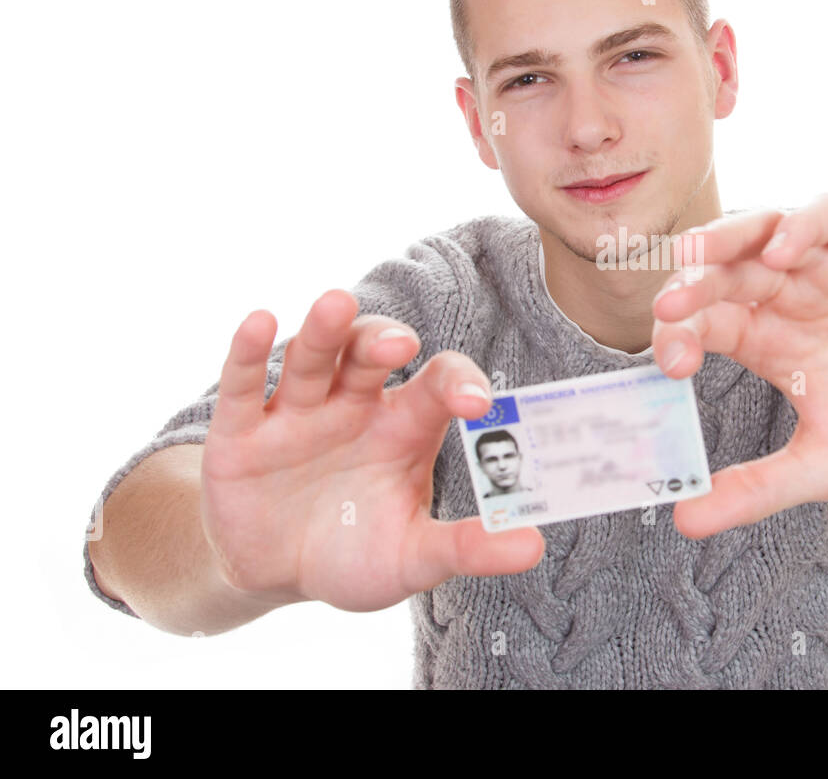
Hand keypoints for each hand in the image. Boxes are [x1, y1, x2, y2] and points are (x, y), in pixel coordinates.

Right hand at [200, 289, 543, 610]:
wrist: (275, 575)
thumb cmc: (355, 553)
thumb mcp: (413, 558)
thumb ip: (466, 548)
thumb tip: (533, 546)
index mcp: (405, 426)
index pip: (439, 384)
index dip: (459, 384)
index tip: (478, 404)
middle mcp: (354, 405)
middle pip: (371, 352)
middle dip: (385, 341)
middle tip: (404, 344)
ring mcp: (297, 413)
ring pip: (312, 357)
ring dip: (324, 330)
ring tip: (336, 305)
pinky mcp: (242, 432)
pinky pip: (244, 384)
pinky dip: (248, 352)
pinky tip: (259, 322)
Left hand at [651, 193, 827, 538]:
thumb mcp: (827, 465)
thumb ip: (759, 488)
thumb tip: (682, 520)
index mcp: (771, 337)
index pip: (706, 320)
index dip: (679, 335)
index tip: (669, 366)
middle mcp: (795, 294)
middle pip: (725, 270)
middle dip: (691, 285)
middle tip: (667, 310)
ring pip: (767, 229)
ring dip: (729, 240)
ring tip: (697, 262)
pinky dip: (804, 224)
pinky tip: (782, 251)